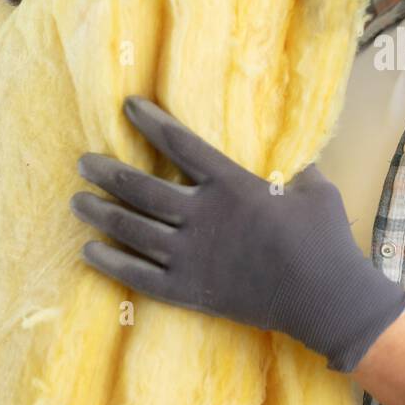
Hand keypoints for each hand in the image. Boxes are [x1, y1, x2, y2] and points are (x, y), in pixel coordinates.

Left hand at [69, 95, 404, 373]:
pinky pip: (139, 275)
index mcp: (232, 186)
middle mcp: (204, 217)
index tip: (129, 106)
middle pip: (141, 189)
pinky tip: (89, 251)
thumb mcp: (317, 190)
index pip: (181, 144)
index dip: (152, 122)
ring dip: (100, 213)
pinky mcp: (190, 290)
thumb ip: (298, 170)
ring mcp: (192, 256)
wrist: (326, 298)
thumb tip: (295, 157)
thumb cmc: (326, 239)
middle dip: (107, 172)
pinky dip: (110, 262)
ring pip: (132, 229)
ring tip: (77, 201)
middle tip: (84, 162)